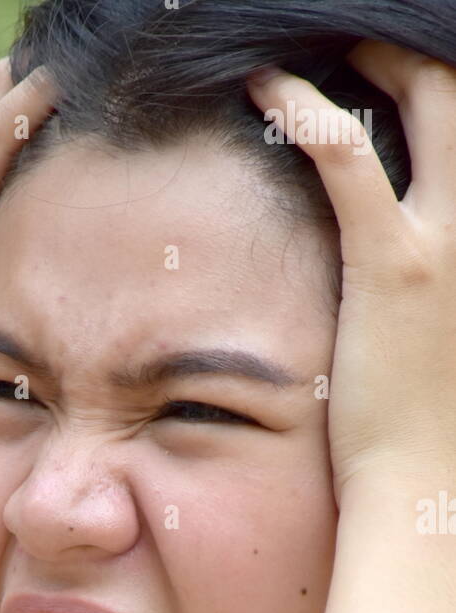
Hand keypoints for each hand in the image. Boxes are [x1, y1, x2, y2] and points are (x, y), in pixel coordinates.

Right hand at [0, 57, 58, 537]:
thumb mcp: (9, 395)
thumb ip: (42, 375)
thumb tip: (99, 390)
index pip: (13, 202)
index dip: (43, 158)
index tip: (84, 128)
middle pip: (2, 161)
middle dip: (30, 112)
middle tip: (69, 65)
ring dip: (24, 99)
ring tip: (56, 54)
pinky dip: (11, 117)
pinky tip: (38, 78)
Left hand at [246, 42, 455, 505]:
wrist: (423, 477)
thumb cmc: (425, 411)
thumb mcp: (442, 320)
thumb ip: (430, 261)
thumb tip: (395, 231)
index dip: (435, 84)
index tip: (387, 77)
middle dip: (406, 51)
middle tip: (351, 46)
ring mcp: (451, 239)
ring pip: (424, 97)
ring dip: (366, 58)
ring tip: (307, 56)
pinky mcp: (393, 265)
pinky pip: (345, 158)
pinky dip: (303, 111)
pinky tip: (264, 89)